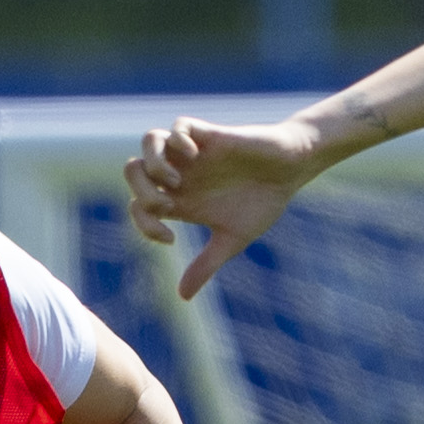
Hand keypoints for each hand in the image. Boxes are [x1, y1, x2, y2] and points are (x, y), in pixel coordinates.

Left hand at [123, 116, 325, 298]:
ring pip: (148, 141)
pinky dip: (177, 140)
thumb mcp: (231, 240)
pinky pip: (178, 125)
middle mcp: (180, 173)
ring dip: (152, 163)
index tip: (170, 238)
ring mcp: (192, 152)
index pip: (138, 205)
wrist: (290, 173)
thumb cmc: (262, 203)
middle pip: (133, 171)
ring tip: (174, 180)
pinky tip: (194, 156)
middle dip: (141, 191)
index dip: (143, 224)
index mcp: (180, 198)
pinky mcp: (209, 134)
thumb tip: (183, 297)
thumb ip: (206, 264)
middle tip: (168, 207)